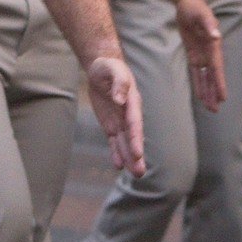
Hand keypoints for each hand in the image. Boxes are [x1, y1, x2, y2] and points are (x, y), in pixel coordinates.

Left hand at [86, 56, 145, 175]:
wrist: (101, 68)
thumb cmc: (108, 66)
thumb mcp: (112, 69)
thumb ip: (119, 82)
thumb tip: (120, 99)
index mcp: (132, 101)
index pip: (134, 123)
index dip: (136, 138)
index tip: (137, 153)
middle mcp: (128, 113)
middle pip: (133, 137)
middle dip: (136, 154)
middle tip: (140, 172)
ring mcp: (120, 120)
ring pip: (125, 142)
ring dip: (129, 158)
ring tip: (136, 174)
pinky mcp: (111, 124)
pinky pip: (113, 140)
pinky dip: (116, 152)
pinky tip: (118, 165)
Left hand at [175, 0, 226, 110]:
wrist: (188, 2)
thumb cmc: (195, 7)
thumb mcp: (200, 13)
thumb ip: (208, 24)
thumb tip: (216, 36)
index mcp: (213, 45)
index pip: (216, 67)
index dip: (219, 83)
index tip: (223, 97)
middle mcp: (210, 52)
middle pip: (212, 76)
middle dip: (214, 93)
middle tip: (215, 110)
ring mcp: (202, 54)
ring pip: (205, 77)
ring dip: (207, 92)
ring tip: (211, 108)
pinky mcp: (193, 54)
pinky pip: (196, 72)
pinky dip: (198, 83)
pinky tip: (200, 95)